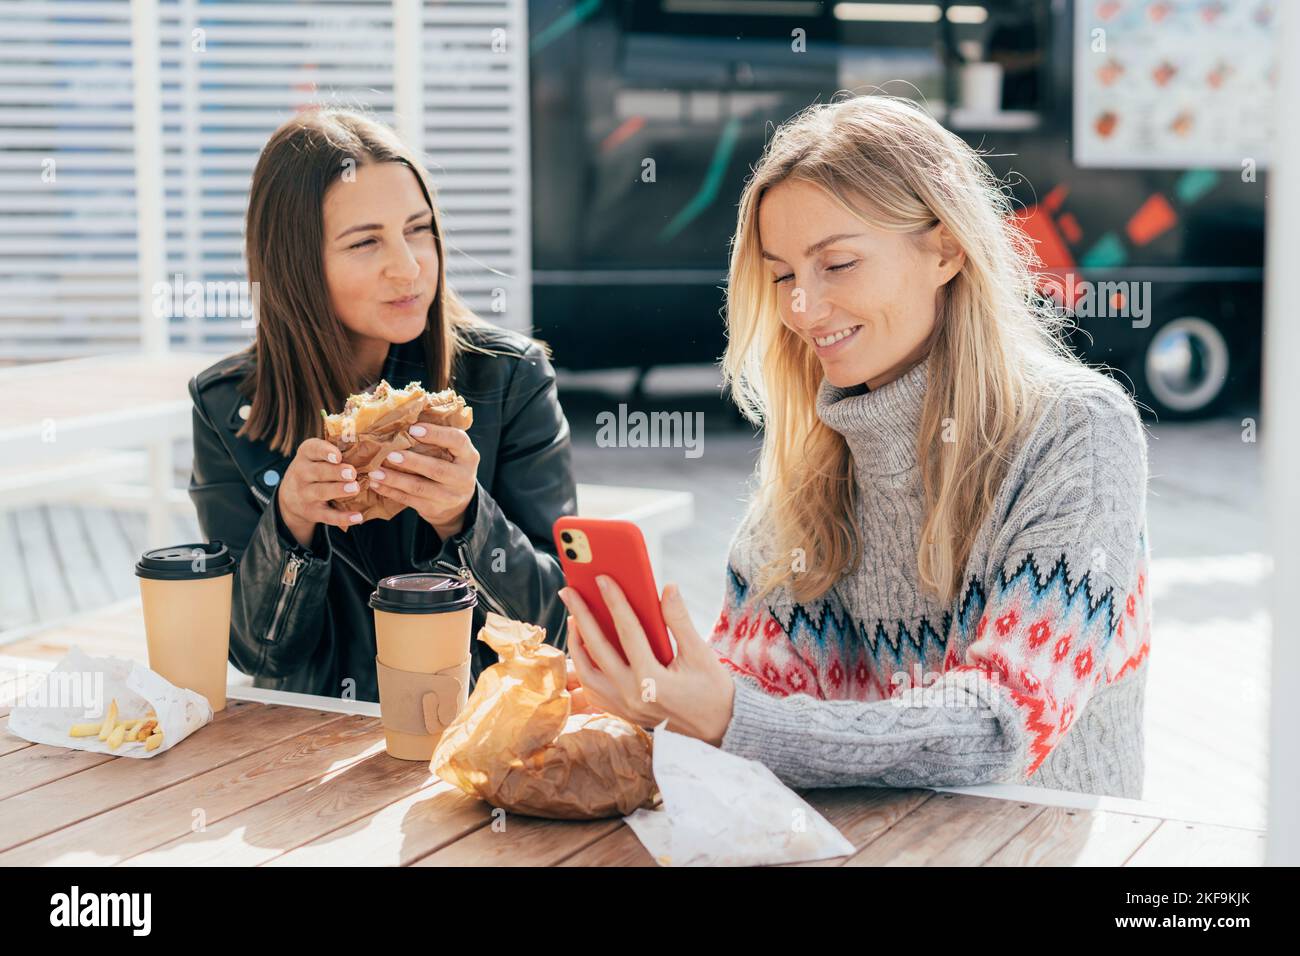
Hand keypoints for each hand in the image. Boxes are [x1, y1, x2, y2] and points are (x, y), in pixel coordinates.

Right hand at [278, 438, 364, 546]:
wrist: (290, 496)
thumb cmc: (314, 468)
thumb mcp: (315, 456)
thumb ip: (335, 449)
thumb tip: (368, 445)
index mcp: (306, 454)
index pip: (312, 449)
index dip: (325, 451)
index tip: (338, 455)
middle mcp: (301, 473)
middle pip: (318, 472)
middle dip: (335, 472)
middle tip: (352, 472)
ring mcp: (305, 494)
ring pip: (321, 492)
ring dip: (338, 490)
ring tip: (355, 488)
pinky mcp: (311, 512)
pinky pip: (327, 516)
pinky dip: (342, 518)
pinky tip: (357, 517)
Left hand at [367, 423, 480, 539]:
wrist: (458, 503)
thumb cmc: (450, 466)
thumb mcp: (453, 453)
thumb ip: (438, 438)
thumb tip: (405, 415)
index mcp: (468, 456)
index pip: (457, 441)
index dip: (436, 434)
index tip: (413, 428)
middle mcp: (462, 477)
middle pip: (437, 469)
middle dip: (412, 462)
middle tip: (390, 454)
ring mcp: (449, 496)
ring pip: (420, 488)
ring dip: (395, 479)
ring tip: (376, 471)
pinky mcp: (434, 509)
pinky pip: (409, 500)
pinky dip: (391, 492)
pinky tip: (376, 484)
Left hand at [558, 577, 735, 745]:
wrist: (718, 730)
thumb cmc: (713, 691)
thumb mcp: (701, 654)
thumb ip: (680, 621)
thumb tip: (668, 588)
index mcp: (653, 681)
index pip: (628, 634)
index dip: (615, 603)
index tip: (602, 579)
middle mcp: (632, 696)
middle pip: (598, 650)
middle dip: (582, 616)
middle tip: (570, 592)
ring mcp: (624, 708)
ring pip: (587, 674)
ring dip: (577, 645)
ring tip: (574, 619)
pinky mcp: (623, 713)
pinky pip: (593, 690)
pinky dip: (584, 668)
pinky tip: (583, 650)